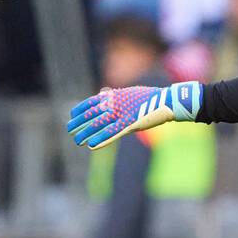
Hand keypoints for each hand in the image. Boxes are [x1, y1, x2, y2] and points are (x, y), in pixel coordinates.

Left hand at [67, 81, 201, 149]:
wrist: (168, 100)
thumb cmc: (151, 97)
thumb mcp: (130, 92)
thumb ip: (116, 95)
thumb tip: (103, 93)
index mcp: (115, 95)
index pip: (92, 102)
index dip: (80, 109)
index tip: (72, 115)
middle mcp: (116, 103)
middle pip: (93, 114)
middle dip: (80, 122)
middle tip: (69, 129)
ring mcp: (123, 113)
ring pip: (100, 125)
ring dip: (87, 133)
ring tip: (77, 140)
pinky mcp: (131, 123)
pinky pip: (113, 132)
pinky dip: (102, 139)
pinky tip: (92, 145)